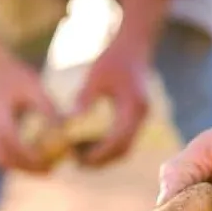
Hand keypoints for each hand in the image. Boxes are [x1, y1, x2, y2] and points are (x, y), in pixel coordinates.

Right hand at [0, 55, 60, 173]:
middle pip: (2, 157)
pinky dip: (16, 158)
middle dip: (26, 168)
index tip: (51, 161)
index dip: (30, 155)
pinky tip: (35, 158)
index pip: (11, 141)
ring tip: (46, 168)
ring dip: (20, 166)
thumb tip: (65, 131)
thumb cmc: (14, 74)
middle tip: (51, 171)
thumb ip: (48, 107)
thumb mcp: (34, 85)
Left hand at [70, 37, 150, 167]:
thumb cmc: (112, 59)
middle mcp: (141, 116)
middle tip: (76, 163)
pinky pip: (123, 139)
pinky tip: (87, 143)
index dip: (99, 153)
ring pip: (124, 147)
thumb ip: (84, 99)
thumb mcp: (95, 76)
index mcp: (133, 106)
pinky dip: (107, 146)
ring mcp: (141, 118)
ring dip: (104, 155)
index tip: (78, 160)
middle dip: (101, 160)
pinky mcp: (136, 118)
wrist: (133, 47)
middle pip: (123, 149)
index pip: (118, 139)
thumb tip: (70, 122)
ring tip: (78, 155)